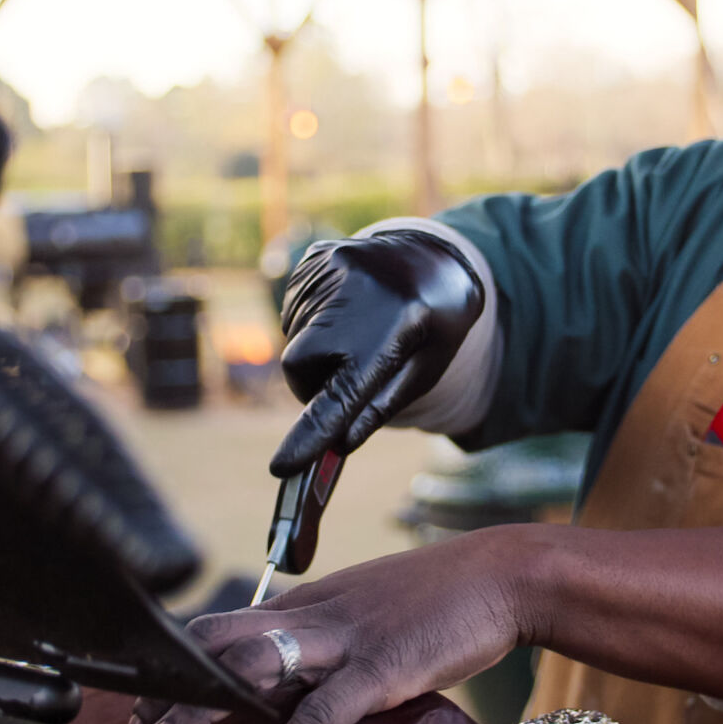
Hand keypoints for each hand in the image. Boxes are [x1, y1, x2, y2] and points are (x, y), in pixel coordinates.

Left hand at [135, 528, 527, 723]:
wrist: (503, 576)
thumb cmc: (441, 596)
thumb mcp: (369, 605)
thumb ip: (328, 633)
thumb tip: (296, 669)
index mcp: (312, 601)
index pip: (227, 622)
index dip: (183, 657)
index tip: (149, 694)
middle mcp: (316, 614)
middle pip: (223, 641)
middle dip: (174, 684)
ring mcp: (346, 640)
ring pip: (256, 666)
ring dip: (204, 708)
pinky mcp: (381, 668)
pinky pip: (322, 710)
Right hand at [270, 230, 482, 475]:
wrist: (440, 256)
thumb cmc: (437, 324)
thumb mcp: (427, 369)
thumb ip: (382, 405)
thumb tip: (339, 443)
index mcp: (398, 328)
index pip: (343, 393)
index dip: (312, 433)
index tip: (282, 467)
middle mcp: (360, 293)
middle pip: (300, 366)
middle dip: (314, 381)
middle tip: (349, 373)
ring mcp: (333, 267)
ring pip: (294, 339)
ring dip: (316, 351)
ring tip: (359, 332)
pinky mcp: (317, 257)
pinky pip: (295, 311)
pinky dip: (313, 324)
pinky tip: (348, 311)